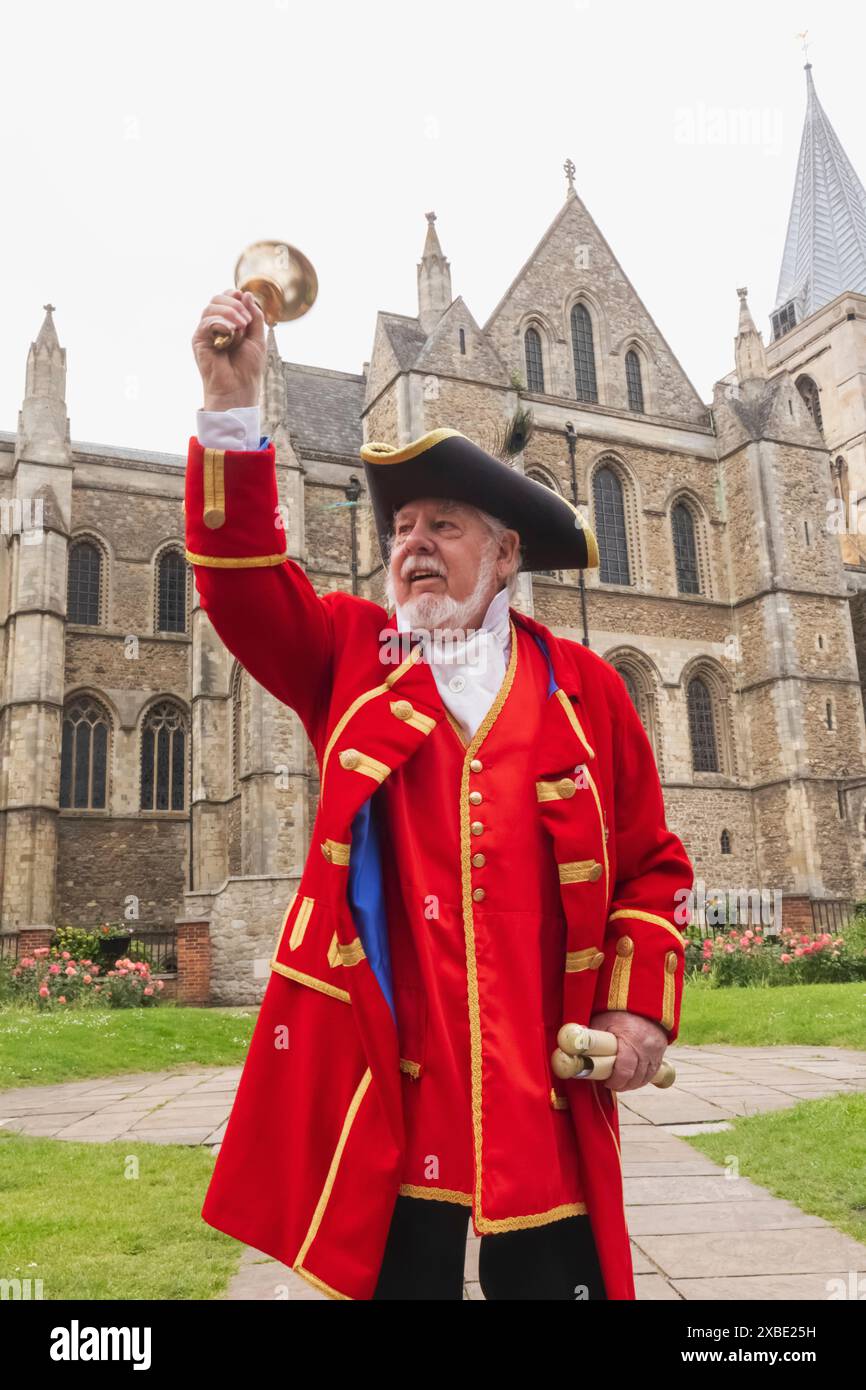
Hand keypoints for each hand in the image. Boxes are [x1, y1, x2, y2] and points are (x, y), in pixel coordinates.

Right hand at [192, 288, 265, 410]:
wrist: (238, 389)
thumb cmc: (247, 369)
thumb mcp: (257, 338)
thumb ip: (254, 316)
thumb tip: (246, 293)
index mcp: (228, 324)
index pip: (226, 299)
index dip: (235, 295)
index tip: (245, 300)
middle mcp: (214, 326)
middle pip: (217, 299)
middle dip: (234, 303)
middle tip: (246, 320)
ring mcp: (205, 332)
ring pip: (211, 307)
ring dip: (230, 312)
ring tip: (242, 327)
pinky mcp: (198, 340)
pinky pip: (207, 321)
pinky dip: (222, 322)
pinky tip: (231, 333)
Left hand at [588, 1010, 668, 1091]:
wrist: (642, 1005)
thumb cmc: (620, 1013)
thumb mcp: (604, 1021)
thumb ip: (592, 1037)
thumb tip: (575, 1050)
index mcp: (631, 1039)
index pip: (624, 1070)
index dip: (615, 1081)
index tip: (606, 1083)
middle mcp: (646, 1048)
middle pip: (635, 1077)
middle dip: (622, 1085)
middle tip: (611, 1084)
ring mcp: (655, 1052)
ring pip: (644, 1078)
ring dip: (632, 1084)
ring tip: (620, 1083)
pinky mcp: (660, 1054)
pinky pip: (652, 1073)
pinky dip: (642, 1079)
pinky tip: (633, 1079)